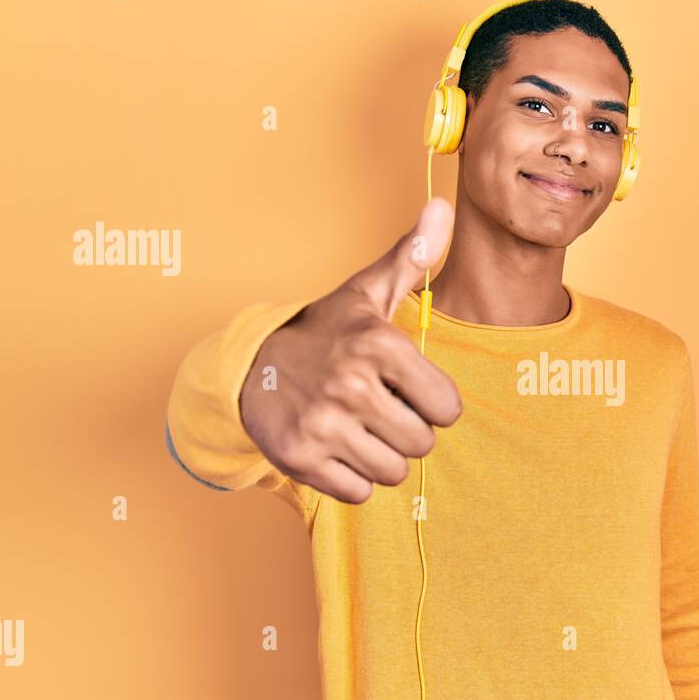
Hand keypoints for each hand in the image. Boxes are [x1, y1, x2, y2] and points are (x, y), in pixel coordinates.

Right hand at [240, 197, 460, 503]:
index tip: (405, 387)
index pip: (449, 408)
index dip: (433, 403)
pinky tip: (335, 446)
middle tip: (377, 409)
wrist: (249, 367)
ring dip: (382, 457)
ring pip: (394, 472)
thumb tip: (443, 207)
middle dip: (407, 431)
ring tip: (357, 427)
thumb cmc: (324, 333)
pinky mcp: (300, 460)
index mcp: (379, 345)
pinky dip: (352, 478)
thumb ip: (411, 257)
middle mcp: (352, 385)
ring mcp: (324, 425)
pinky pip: (360, 492)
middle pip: (422, 443)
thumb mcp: (366, 293)